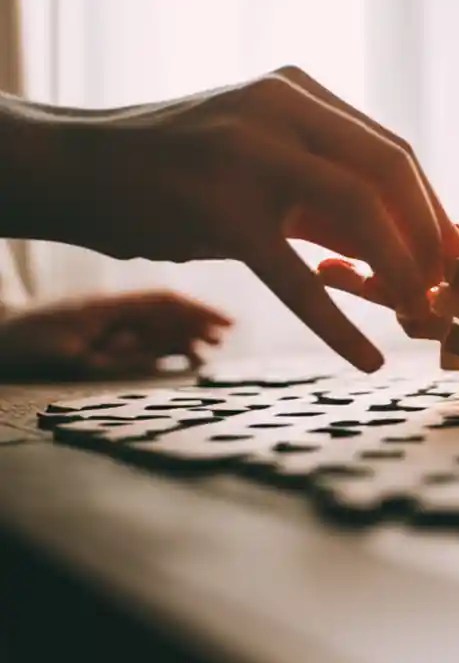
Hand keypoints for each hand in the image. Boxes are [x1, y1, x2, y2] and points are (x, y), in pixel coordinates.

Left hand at [0, 291, 230, 379]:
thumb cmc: (27, 345)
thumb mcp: (70, 358)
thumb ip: (117, 359)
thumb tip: (160, 360)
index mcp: (109, 307)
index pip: (166, 302)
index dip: (201, 311)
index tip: (228, 322)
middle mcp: (114, 308)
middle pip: (168, 310)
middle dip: (201, 320)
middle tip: (229, 336)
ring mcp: (109, 318)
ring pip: (159, 322)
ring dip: (187, 332)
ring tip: (212, 349)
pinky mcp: (103, 331)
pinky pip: (143, 333)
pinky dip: (166, 342)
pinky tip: (183, 354)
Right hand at [2, 66, 458, 371]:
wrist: (77, 169)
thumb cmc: (180, 173)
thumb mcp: (262, 162)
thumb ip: (328, 194)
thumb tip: (412, 247)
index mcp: (297, 94)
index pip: (394, 153)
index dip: (432, 212)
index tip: (449, 260)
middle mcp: (280, 110)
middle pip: (392, 176)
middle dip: (427, 240)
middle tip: (440, 292)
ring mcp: (249, 156)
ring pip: (360, 216)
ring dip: (399, 275)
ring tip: (413, 318)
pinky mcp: (220, 212)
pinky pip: (298, 280)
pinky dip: (339, 325)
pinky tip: (365, 359)